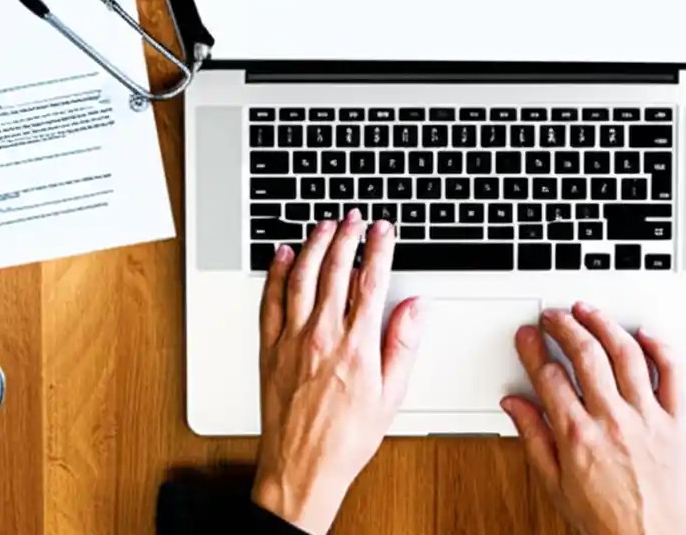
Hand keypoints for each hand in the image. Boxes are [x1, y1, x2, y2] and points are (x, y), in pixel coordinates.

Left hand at [252, 212, 422, 534]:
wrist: (302, 468)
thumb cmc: (347, 438)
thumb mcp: (391, 395)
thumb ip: (403, 344)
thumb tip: (415, 308)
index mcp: (356, 346)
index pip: (370, 281)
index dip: (378, 248)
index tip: (382, 229)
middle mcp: (321, 335)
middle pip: (334, 270)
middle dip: (346, 237)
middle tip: (353, 218)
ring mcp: (292, 339)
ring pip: (301, 277)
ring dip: (313, 246)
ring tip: (323, 226)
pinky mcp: (269, 348)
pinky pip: (271, 300)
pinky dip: (277, 273)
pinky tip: (283, 256)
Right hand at [501, 303, 685, 534]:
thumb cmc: (606, 521)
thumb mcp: (555, 483)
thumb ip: (534, 437)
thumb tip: (515, 405)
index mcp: (578, 435)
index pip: (549, 375)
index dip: (532, 348)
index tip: (526, 335)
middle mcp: (613, 419)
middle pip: (585, 353)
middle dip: (564, 325)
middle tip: (554, 316)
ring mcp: (647, 416)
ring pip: (626, 352)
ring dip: (603, 324)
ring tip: (587, 310)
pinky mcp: (675, 420)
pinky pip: (673, 373)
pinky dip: (660, 347)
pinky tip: (644, 333)